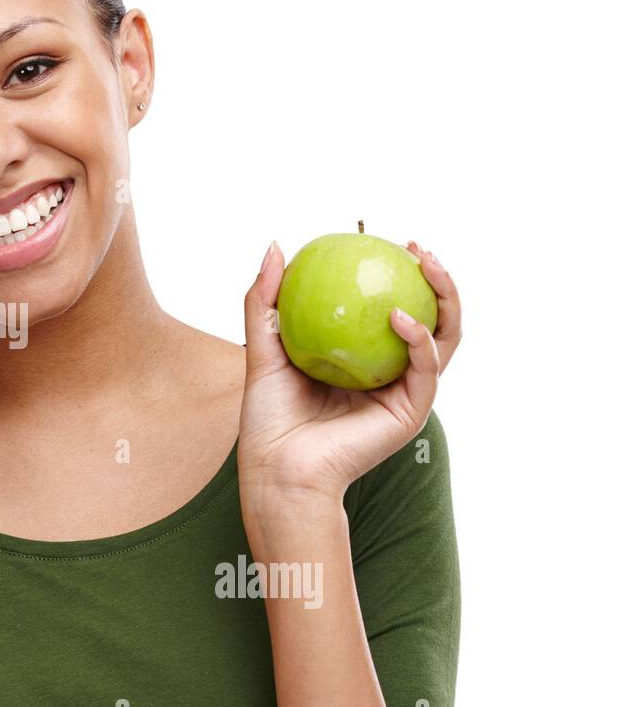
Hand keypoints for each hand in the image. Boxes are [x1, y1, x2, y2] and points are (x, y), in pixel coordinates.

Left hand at [239, 239, 461, 507]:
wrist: (276, 468)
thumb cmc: (267, 417)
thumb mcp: (262, 348)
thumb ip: (265, 300)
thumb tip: (276, 245)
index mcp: (363, 358)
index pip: (392, 306)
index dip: (396, 273)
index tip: (383, 238)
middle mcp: (390, 373)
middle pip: (432, 317)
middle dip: (437, 279)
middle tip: (418, 248)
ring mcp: (405, 392)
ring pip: (445, 337)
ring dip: (445, 297)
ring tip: (427, 265)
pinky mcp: (410, 411)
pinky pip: (426, 367)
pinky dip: (419, 339)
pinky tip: (400, 316)